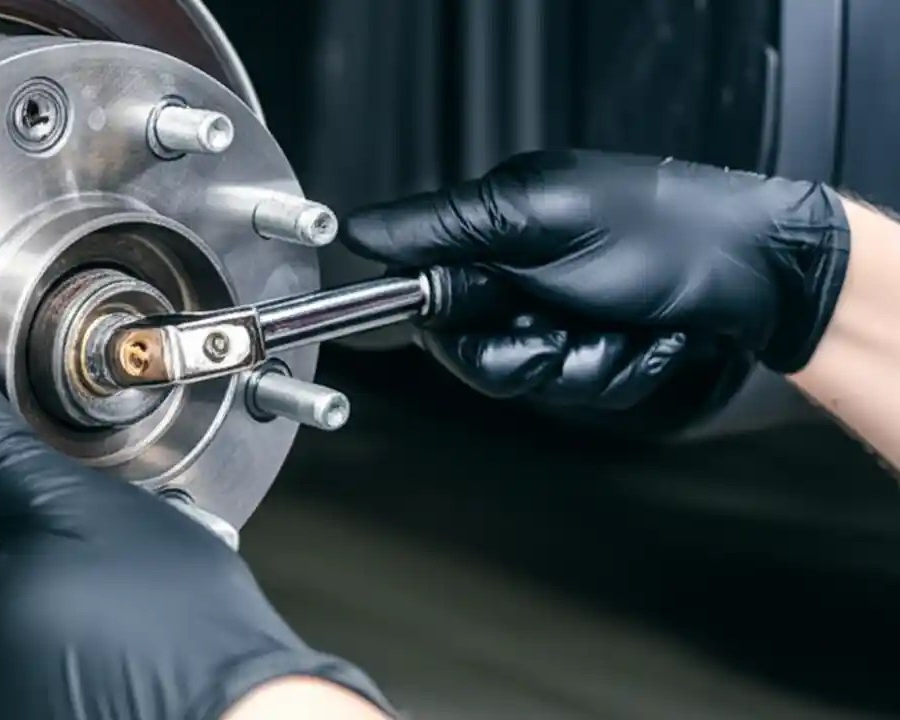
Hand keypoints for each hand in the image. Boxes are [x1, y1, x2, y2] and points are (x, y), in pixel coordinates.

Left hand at [0, 362, 388, 719]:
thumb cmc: (169, 636)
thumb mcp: (77, 508)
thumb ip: (1, 453)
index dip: (11, 494)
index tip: (48, 492)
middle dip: (53, 548)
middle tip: (115, 546)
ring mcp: (7, 708)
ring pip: (38, 620)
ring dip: (81, 594)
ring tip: (143, 600)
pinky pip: (69, 662)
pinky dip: (99, 643)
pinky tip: (145, 639)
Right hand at [343, 150, 850, 429]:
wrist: (765, 277)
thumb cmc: (666, 232)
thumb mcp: (541, 217)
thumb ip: (444, 228)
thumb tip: (361, 229)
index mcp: (495, 230)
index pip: (421, 296)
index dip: (448, 320)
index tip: (489, 310)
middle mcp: (519, 278)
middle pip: (476, 354)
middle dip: (536, 349)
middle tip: (575, 312)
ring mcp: (560, 320)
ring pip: (533, 381)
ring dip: (590, 360)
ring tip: (631, 322)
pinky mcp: (596, 355)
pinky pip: (583, 393)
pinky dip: (625, 370)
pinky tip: (654, 337)